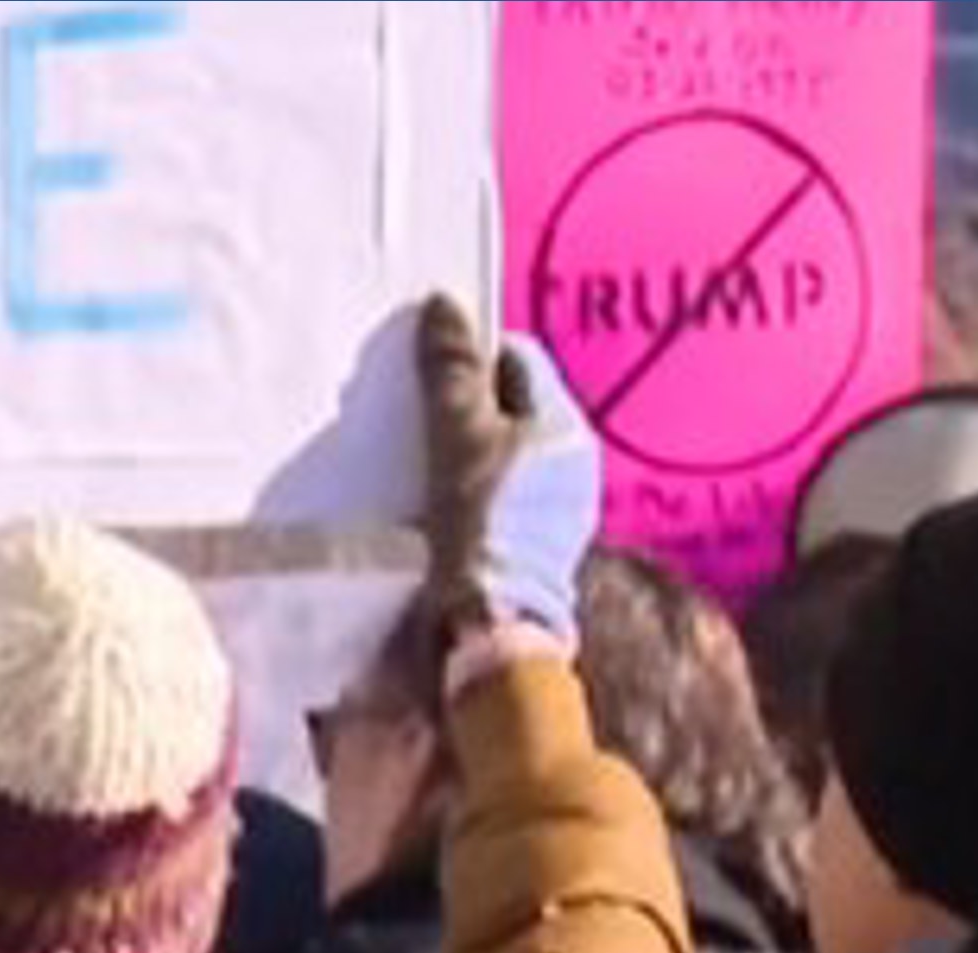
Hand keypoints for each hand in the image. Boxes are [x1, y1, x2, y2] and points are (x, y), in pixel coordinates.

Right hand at [416, 296, 600, 643]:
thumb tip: (447, 305)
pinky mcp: (527, 539)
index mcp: (565, 425)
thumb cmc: (484, 519)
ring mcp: (551, 503)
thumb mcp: (460, 434)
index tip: (424, 359)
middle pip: (506, 404)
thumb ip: (453, 371)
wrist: (493, 622)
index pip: (519, 360)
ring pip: (495, 448)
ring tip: (408, 445)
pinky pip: (491, 489)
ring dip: (454, 441)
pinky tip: (425, 491)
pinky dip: (460, 481)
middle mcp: (569, 460)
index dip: (471, 351)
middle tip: (408, 401)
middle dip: (457, 397)